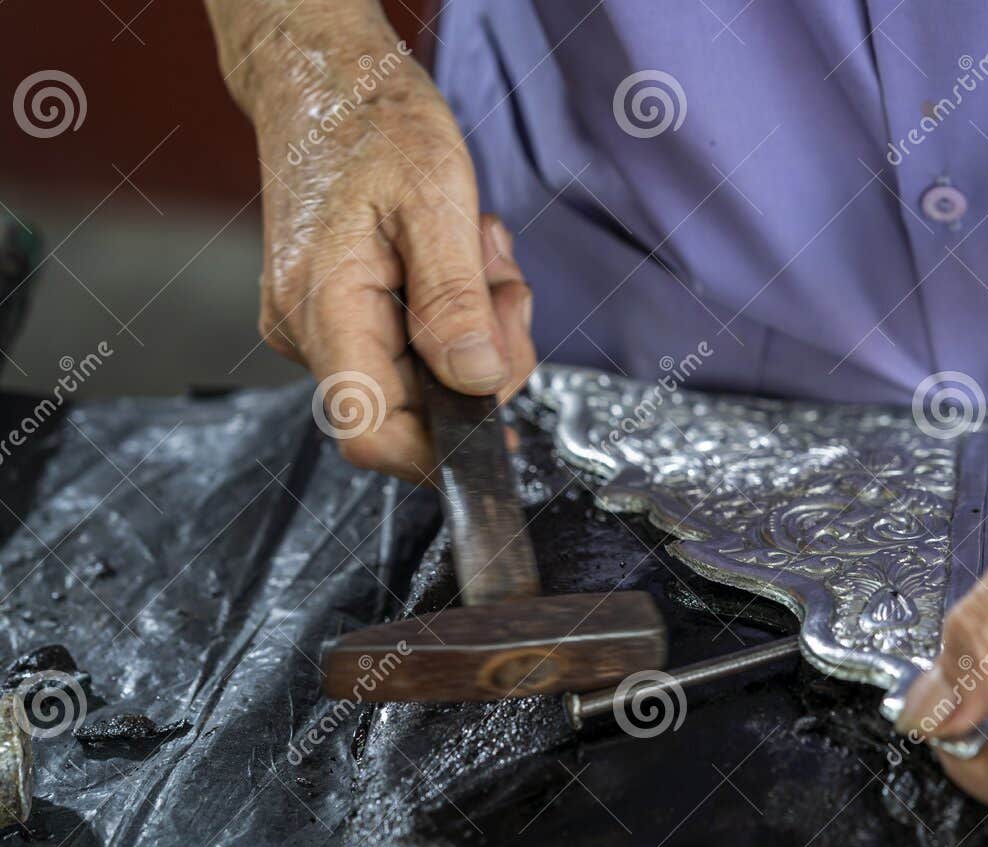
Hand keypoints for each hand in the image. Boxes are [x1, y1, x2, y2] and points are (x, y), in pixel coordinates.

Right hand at [212, 1, 535, 479]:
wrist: (325, 79)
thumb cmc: (372, 124)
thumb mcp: (435, 202)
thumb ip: (455, 302)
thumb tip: (477, 382)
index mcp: (324, 310)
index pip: (372, 434)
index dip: (440, 452)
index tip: (498, 432)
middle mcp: (311, 330)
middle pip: (415, 409)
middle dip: (482, 362)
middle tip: (502, 289)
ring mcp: (324, 325)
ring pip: (425, 376)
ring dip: (477, 327)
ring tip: (479, 255)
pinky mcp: (344, 314)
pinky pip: (416, 345)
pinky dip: (456, 311)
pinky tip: (459, 258)